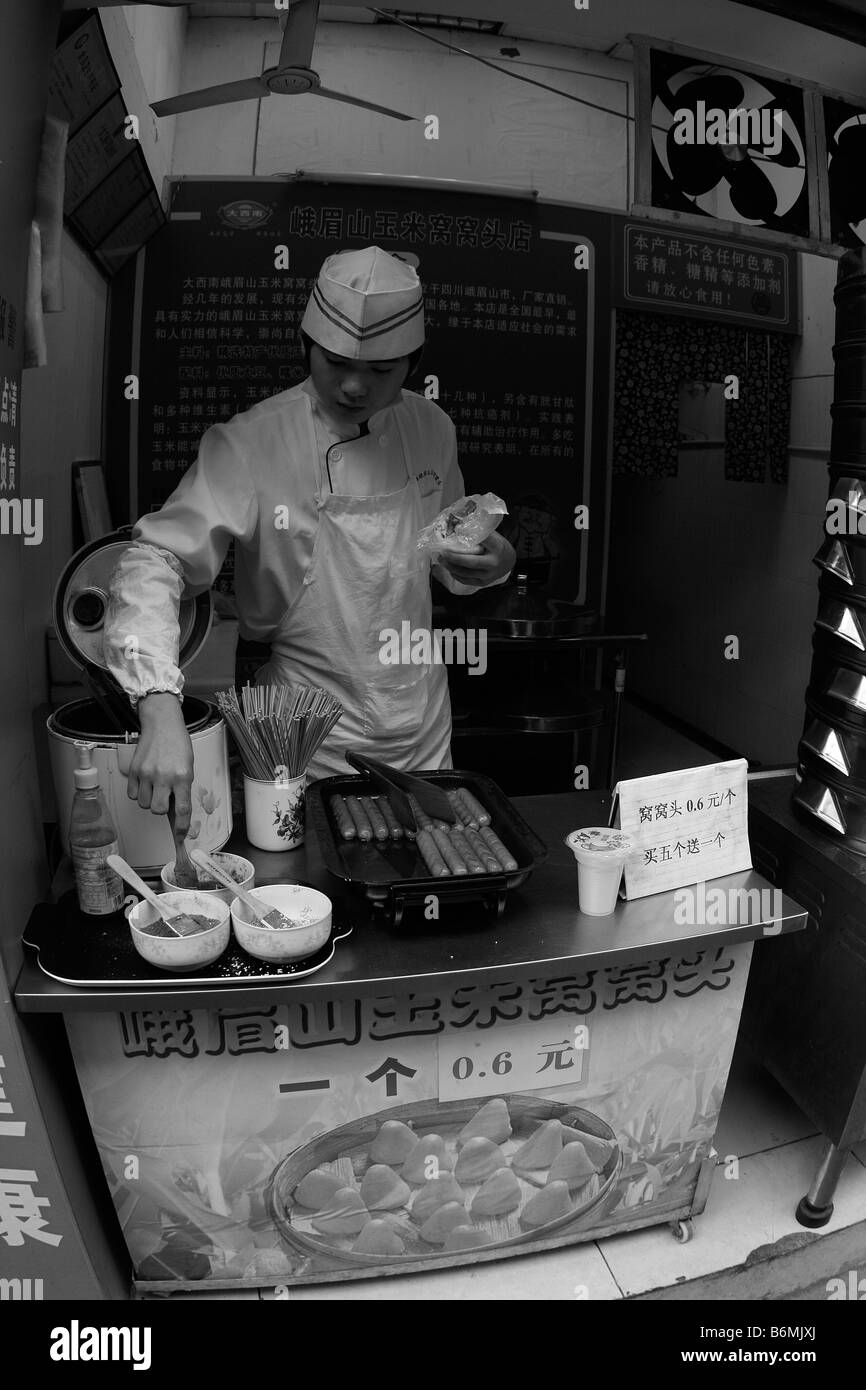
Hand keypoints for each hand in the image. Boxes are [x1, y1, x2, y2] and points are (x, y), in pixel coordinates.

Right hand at [128, 693, 193, 831]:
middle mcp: (164, 776)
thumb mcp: (187, 768)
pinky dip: (138, 792)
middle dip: (161, 808)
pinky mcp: (134, 770)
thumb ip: (182, 789)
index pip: (182, 809)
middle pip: (157, 810)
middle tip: (164, 796)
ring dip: (149, 799)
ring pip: (144, 803)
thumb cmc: (178, 745)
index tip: (179, 837)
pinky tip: (145, 780)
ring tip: (155, 784)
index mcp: (182, 776)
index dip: (181, 827)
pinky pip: (133, 794)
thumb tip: (177, 813)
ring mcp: (146, 773)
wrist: (162, 724)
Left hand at [436, 530, 515, 587]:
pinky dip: (455, 573)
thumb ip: (480, 533)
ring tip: (441, 559)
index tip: (457, 529)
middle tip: (443, 552)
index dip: (471, 535)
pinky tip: (449, 567)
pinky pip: (465, 580)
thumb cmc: (497, 546)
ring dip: (451, 566)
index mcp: (498, 548)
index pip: (485, 540)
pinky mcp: (483, 583)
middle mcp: (493, 563)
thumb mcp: (494, 536)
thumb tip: (458, 525)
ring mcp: (488, 575)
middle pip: (472, 562)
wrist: (509, 562)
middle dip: (455, 557)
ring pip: (466, 573)